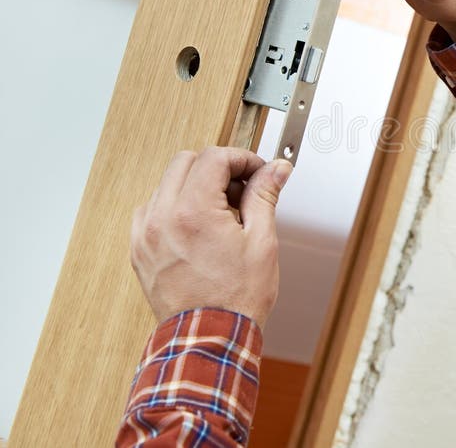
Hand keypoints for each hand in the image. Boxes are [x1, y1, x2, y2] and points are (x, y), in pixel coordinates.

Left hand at [130, 147, 292, 327]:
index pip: (214, 157)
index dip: (241, 159)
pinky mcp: (140, 250)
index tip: (256, 171)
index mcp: (194, 212)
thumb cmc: (236, 299)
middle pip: (186, 162)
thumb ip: (265, 196)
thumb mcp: (262, 242)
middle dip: (217, 167)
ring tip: (221, 213)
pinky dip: (173, 207)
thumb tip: (275, 170)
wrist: (209, 338)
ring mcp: (146, 234)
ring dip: (194, 186)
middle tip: (241, 189)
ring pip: (166, 183)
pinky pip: (152, 209)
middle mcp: (163, 218)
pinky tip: (197, 226)